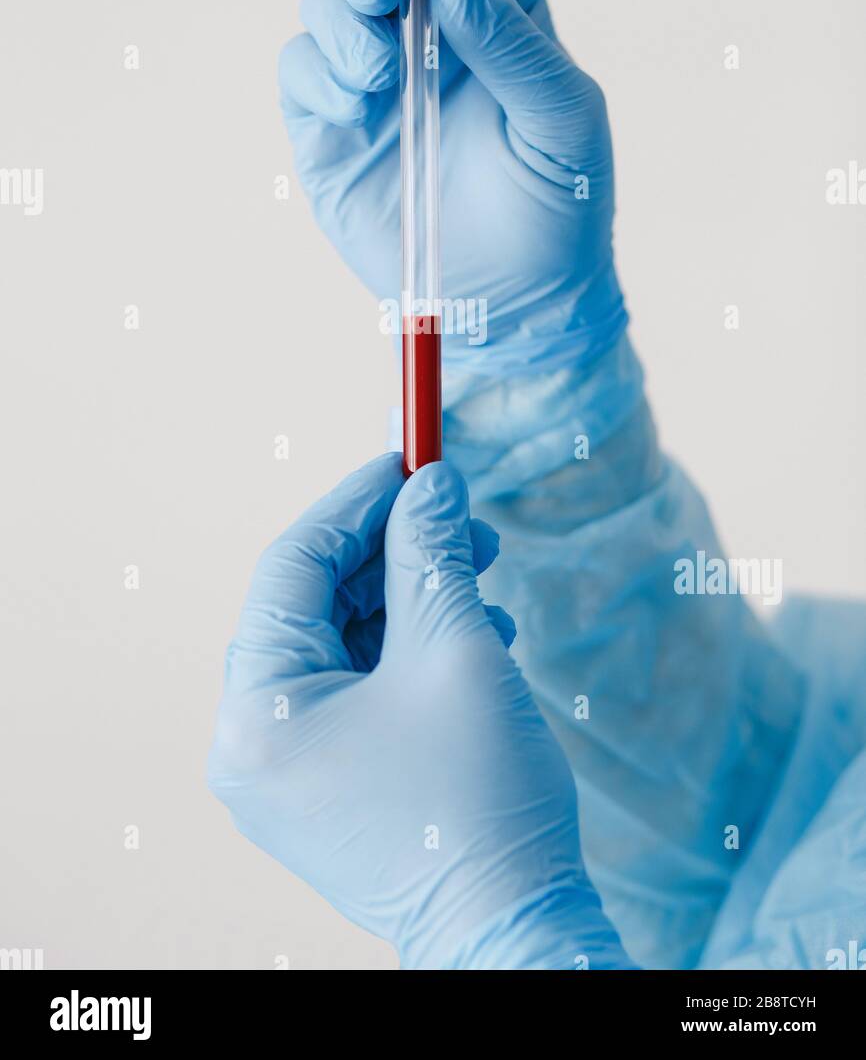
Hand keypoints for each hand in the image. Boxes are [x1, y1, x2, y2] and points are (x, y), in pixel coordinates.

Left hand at [208, 455, 628, 968]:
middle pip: (316, 605)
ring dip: (410, 598)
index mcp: (257, 715)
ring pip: (343, 646)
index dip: (356, 503)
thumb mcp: (454, 652)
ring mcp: (289, 774)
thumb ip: (430, 555)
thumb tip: (429, 483)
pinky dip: (410, 651)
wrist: (514, 934)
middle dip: (392, 551)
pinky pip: (358, 692)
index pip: (293, 569)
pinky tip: (472, 631)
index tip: (411, 459)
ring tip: (479, 574)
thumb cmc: (479, 801)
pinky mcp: (330, 788)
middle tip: (457, 513)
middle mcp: (253, 746)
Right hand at [279, 0, 625, 372]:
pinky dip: (318, 72)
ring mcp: (374, 77)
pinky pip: (300, 69)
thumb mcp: (561, 122)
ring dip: (342, 19)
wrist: (515, 304)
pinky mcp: (329, 126)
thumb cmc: (559, 208)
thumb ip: (514, 46)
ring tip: (379, 75)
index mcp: (498, 12)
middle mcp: (428, 31)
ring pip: (326, 0)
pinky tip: (358, 107)